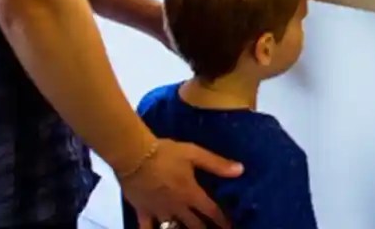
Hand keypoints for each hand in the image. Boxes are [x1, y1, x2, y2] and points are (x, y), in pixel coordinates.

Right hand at [120, 139, 242, 228]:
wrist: (134, 156)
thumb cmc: (166, 153)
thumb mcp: (195, 154)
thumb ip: (217, 164)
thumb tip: (241, 170)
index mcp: (191, 194)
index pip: (212, 211)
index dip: (222, 221)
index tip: (230, 227)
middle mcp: (177, 207)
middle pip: (195, 225)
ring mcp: (159, 212)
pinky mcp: (143, 212)